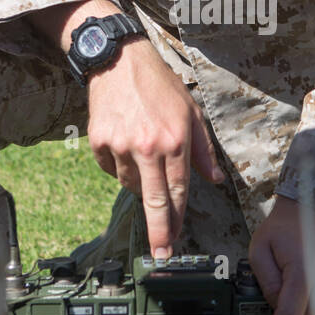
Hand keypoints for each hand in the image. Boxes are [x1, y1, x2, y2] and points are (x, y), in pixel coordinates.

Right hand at [86, 37, 223, 257]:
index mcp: (174, 140)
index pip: (178, 189)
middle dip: (158, 231)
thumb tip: (216, 179)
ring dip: (139, 184)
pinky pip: (110, 169)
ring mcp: (120, 145)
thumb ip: (204, 149)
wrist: (119, 61)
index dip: (178, 217)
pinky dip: (119, 168)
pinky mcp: (99, 142)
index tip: (176, 238)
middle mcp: (148, 146)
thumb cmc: (160, 85)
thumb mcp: (191, 112)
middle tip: (160, 253)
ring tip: (144, 161)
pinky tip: (125, 148)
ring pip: (131, 184)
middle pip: (154, 200)